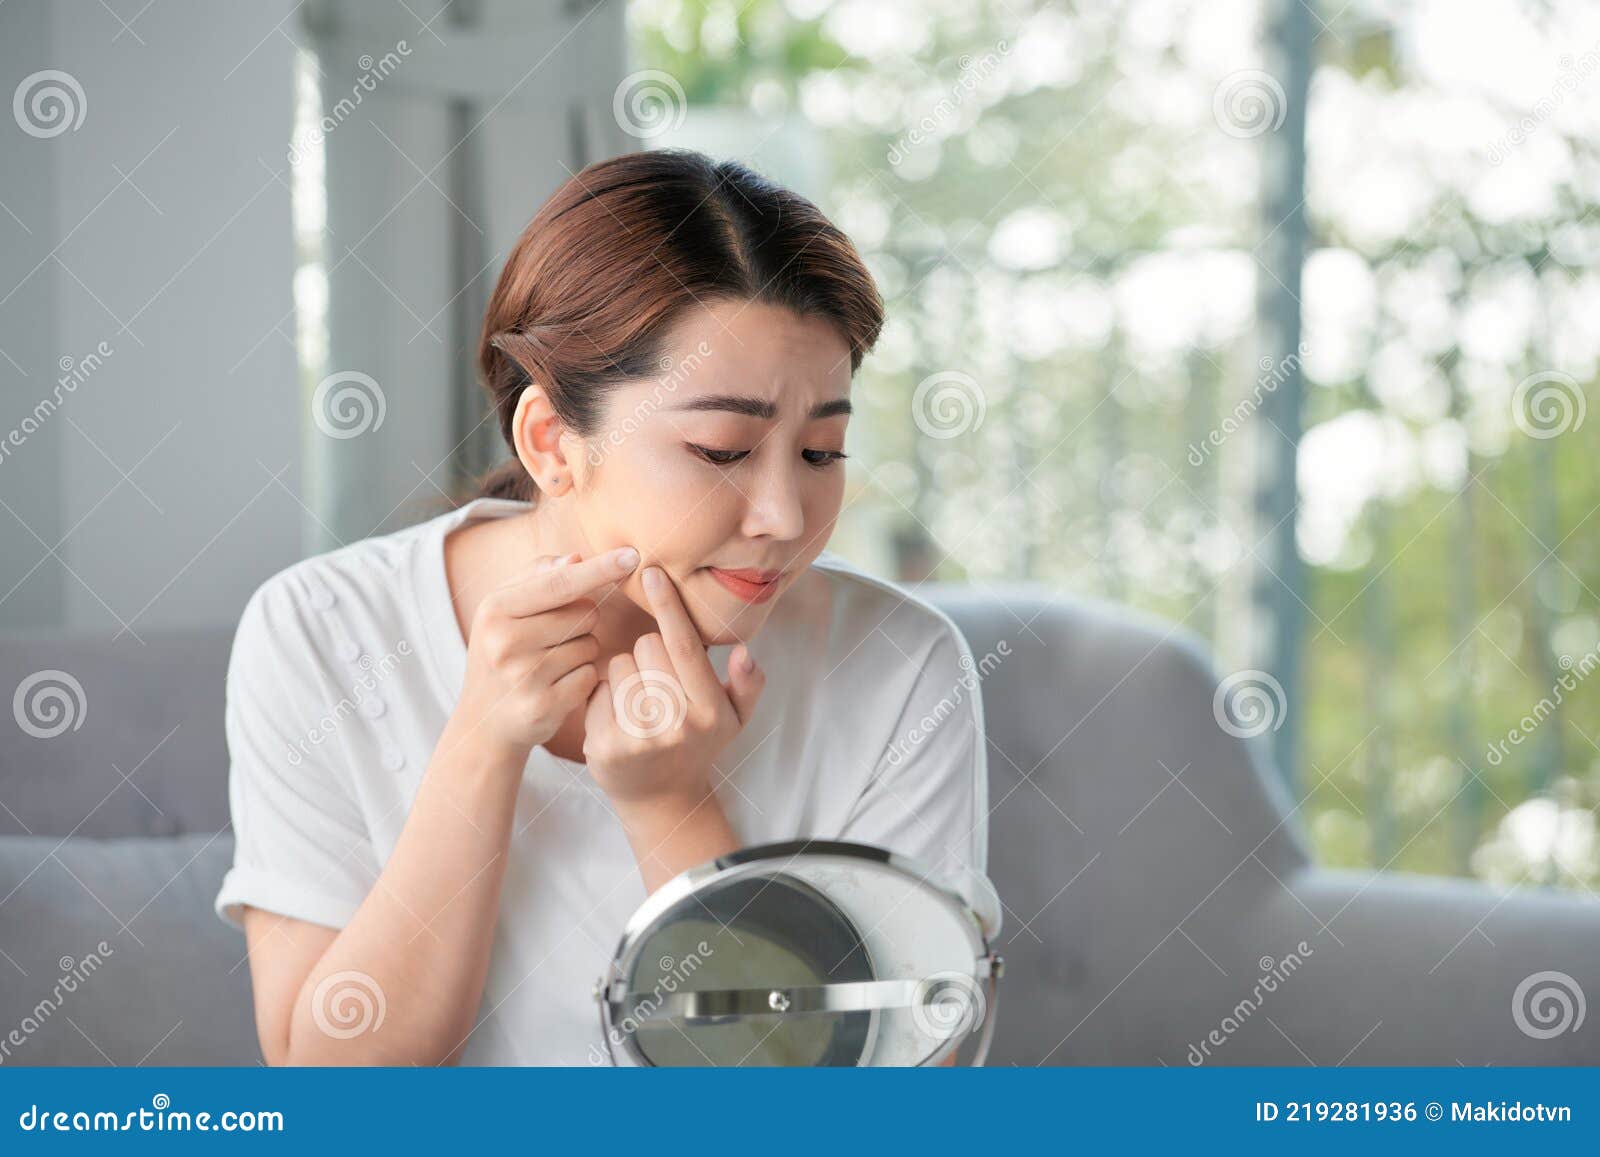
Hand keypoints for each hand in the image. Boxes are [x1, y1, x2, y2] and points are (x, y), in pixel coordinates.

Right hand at [451, 546, 640, 757]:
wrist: (483, 721)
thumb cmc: (503, 651)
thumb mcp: (504, 609)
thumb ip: (538, 576)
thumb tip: (577, 558)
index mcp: (495, 609)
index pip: (559, 582)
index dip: (600, 568)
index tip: (634, 555)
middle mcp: (504, 642)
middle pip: (585, 613)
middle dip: (583, 620)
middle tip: (555, 636)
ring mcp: (523, 677)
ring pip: (591, 645)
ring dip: (583, 650)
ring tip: (552, 662)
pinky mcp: (542, 707)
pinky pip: (590, 676)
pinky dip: (583, 677)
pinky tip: (558, 685)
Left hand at [581, 565, 764, 807]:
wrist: (662, 800)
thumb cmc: (698, 744)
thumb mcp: (735, 718)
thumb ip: (748, 685)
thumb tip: (745, 653)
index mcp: (709, 709)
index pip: (685, 645)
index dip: (667, 605)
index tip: (652, 572)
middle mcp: (676, 723)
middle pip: (645, 647)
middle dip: (647, 653)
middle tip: (656, 681)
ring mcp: (638, 737)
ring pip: (618, 664)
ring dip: (625, 674)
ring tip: (638, 702)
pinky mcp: (605, 746)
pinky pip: (596, 690)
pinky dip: (604, 696)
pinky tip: (617, 718)